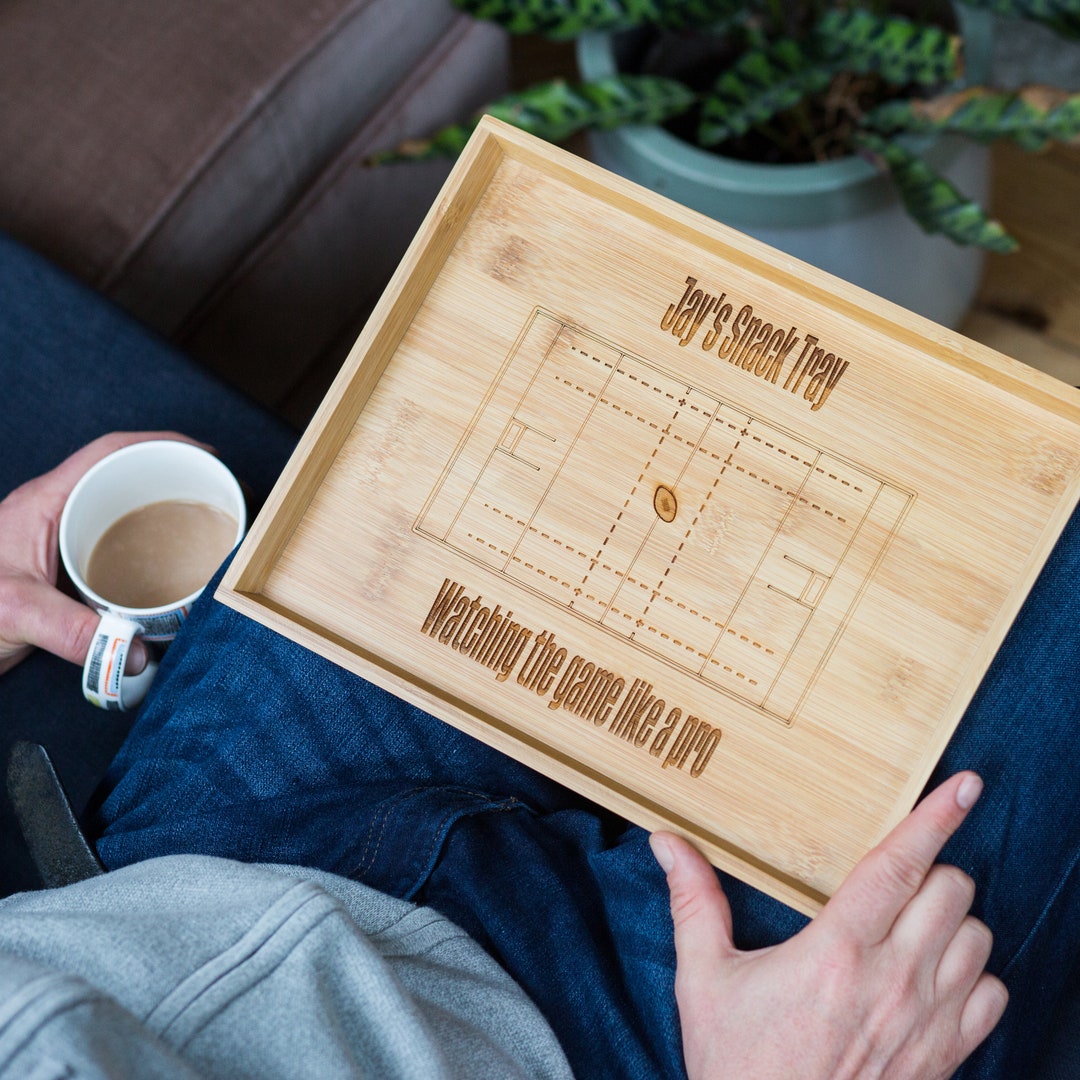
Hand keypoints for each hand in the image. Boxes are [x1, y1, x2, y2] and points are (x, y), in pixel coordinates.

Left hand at [0, 432, 206, 676]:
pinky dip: (150, 560)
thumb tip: (135, 652)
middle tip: (216, 496)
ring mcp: (65, 544)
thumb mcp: (15, 611)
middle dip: (174, 479)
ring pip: (125, 517)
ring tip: (204, 532)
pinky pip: (119, 555)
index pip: (109, 452)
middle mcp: (60, 516)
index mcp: (47, 502)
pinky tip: (169, 580)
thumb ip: (72, 631)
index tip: (202, 453)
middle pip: (126, 479)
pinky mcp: (69, 576)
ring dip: (164, 520)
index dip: (159, 444)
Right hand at [651, 772, 1006, 1079]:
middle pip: (951, 892)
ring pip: (976, 937)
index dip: (934, 818)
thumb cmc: (740, 1065)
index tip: (963, 785)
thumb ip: (693, 902)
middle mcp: (892, 981)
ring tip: (911, 924)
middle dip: (931, 869)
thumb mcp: (704, 979)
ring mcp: (926, 1022)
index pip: (899, 867)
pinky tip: (936, 973)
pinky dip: (973, 974)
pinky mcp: (944, 1057)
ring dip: (951, 919)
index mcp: (835, 950)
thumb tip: (667, 843)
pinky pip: (991, 995)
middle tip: (897, 876)